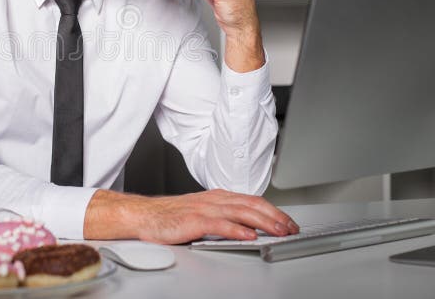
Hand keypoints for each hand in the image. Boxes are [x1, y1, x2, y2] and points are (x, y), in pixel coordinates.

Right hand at [85, 189, 299, 243]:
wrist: (143, 214)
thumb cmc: (169, 216)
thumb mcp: (201, 211)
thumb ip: (222, 216)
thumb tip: (246, 228)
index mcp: (217, 196)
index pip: (252, 200)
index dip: (273, 210)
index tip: (287, 221)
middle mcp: (213, 199)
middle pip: (251, 204)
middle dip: (275, 216)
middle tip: (291, 228)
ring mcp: (204, 208)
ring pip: (241, 212)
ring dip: (264, 222)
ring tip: (279, 232)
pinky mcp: (194, 221)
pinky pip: (220, 224)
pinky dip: (238, 230)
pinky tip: (250, 236)